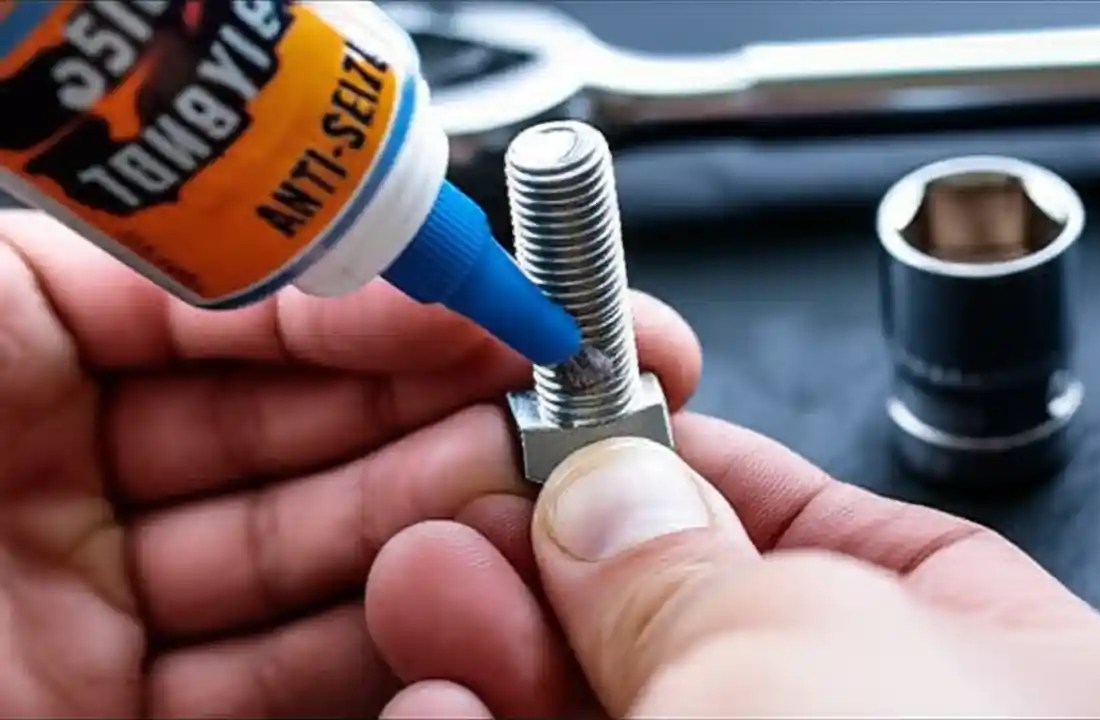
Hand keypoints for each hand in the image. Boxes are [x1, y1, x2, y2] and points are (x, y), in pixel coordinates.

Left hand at [0, 210, 701, 716]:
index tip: (511, 307)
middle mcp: (83, 511)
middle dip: (449, 424)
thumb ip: (180, 264)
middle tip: (564, 403)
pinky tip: (471, 604)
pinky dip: (392, 653)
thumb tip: (363, 256)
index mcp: (36, 386)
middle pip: (313, 460)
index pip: (258, 343)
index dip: (393, 322)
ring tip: (545, 490)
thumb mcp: (4, 305)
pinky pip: (288, 694)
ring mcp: (108, 635)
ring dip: (449, 530)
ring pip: (324, 577)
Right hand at [369, 426, 1099, 715]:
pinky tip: (434, 710)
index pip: (826, 536)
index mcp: (986, 675)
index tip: (580, 434)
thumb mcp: (806, 652)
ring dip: (496, 654)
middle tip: (460, 512)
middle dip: (559, 565)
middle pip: (689, 635)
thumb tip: (609, 490)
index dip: (692, 473)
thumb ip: (695, 565)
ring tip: (417, 583)